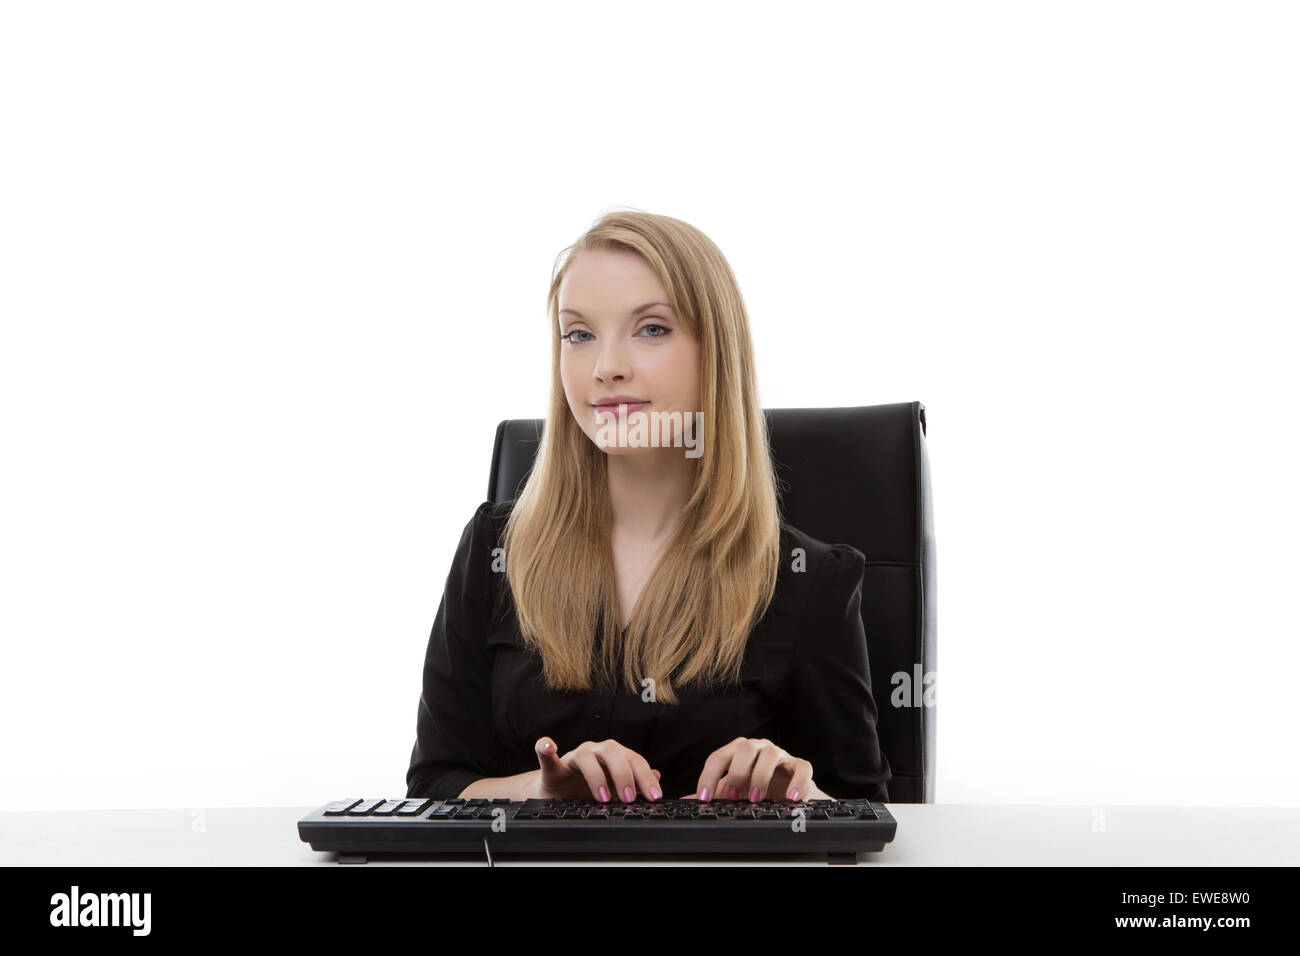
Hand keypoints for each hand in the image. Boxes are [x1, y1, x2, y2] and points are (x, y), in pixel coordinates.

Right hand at [528, 737, 662, 802]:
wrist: (557, 794)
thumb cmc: (587, 790)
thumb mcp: (613, 788)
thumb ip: (634, 781)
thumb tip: (658, 774)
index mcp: (613, 757)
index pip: (634, 760)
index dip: (645, 778)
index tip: (655, 796)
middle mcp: (595, 752)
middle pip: (613, 753)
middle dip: (624, 775)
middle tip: (629, 798)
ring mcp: (573, 757)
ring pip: (586, 755)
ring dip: (596, 775)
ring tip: (604, 797)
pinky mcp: (552, 766)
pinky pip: (546, 752)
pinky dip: (546, 747)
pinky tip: (549, 745)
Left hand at [680, 737, 829, 802]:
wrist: (788, 792)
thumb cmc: (756, 786)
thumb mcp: (733, 790)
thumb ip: (712, 793)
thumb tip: (685, 801)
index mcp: (738, 752)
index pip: (718, 757)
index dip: (708, 776)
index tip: (705, 798)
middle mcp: (758, 748)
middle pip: (745, 748)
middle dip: (737, 773)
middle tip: (734, 797)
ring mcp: (780, 755)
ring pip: (771, 754)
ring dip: (761, 777)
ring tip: (756, 799)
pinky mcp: (800, 766)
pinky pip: (802, 769)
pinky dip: (797, 783)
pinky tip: (790, 799)